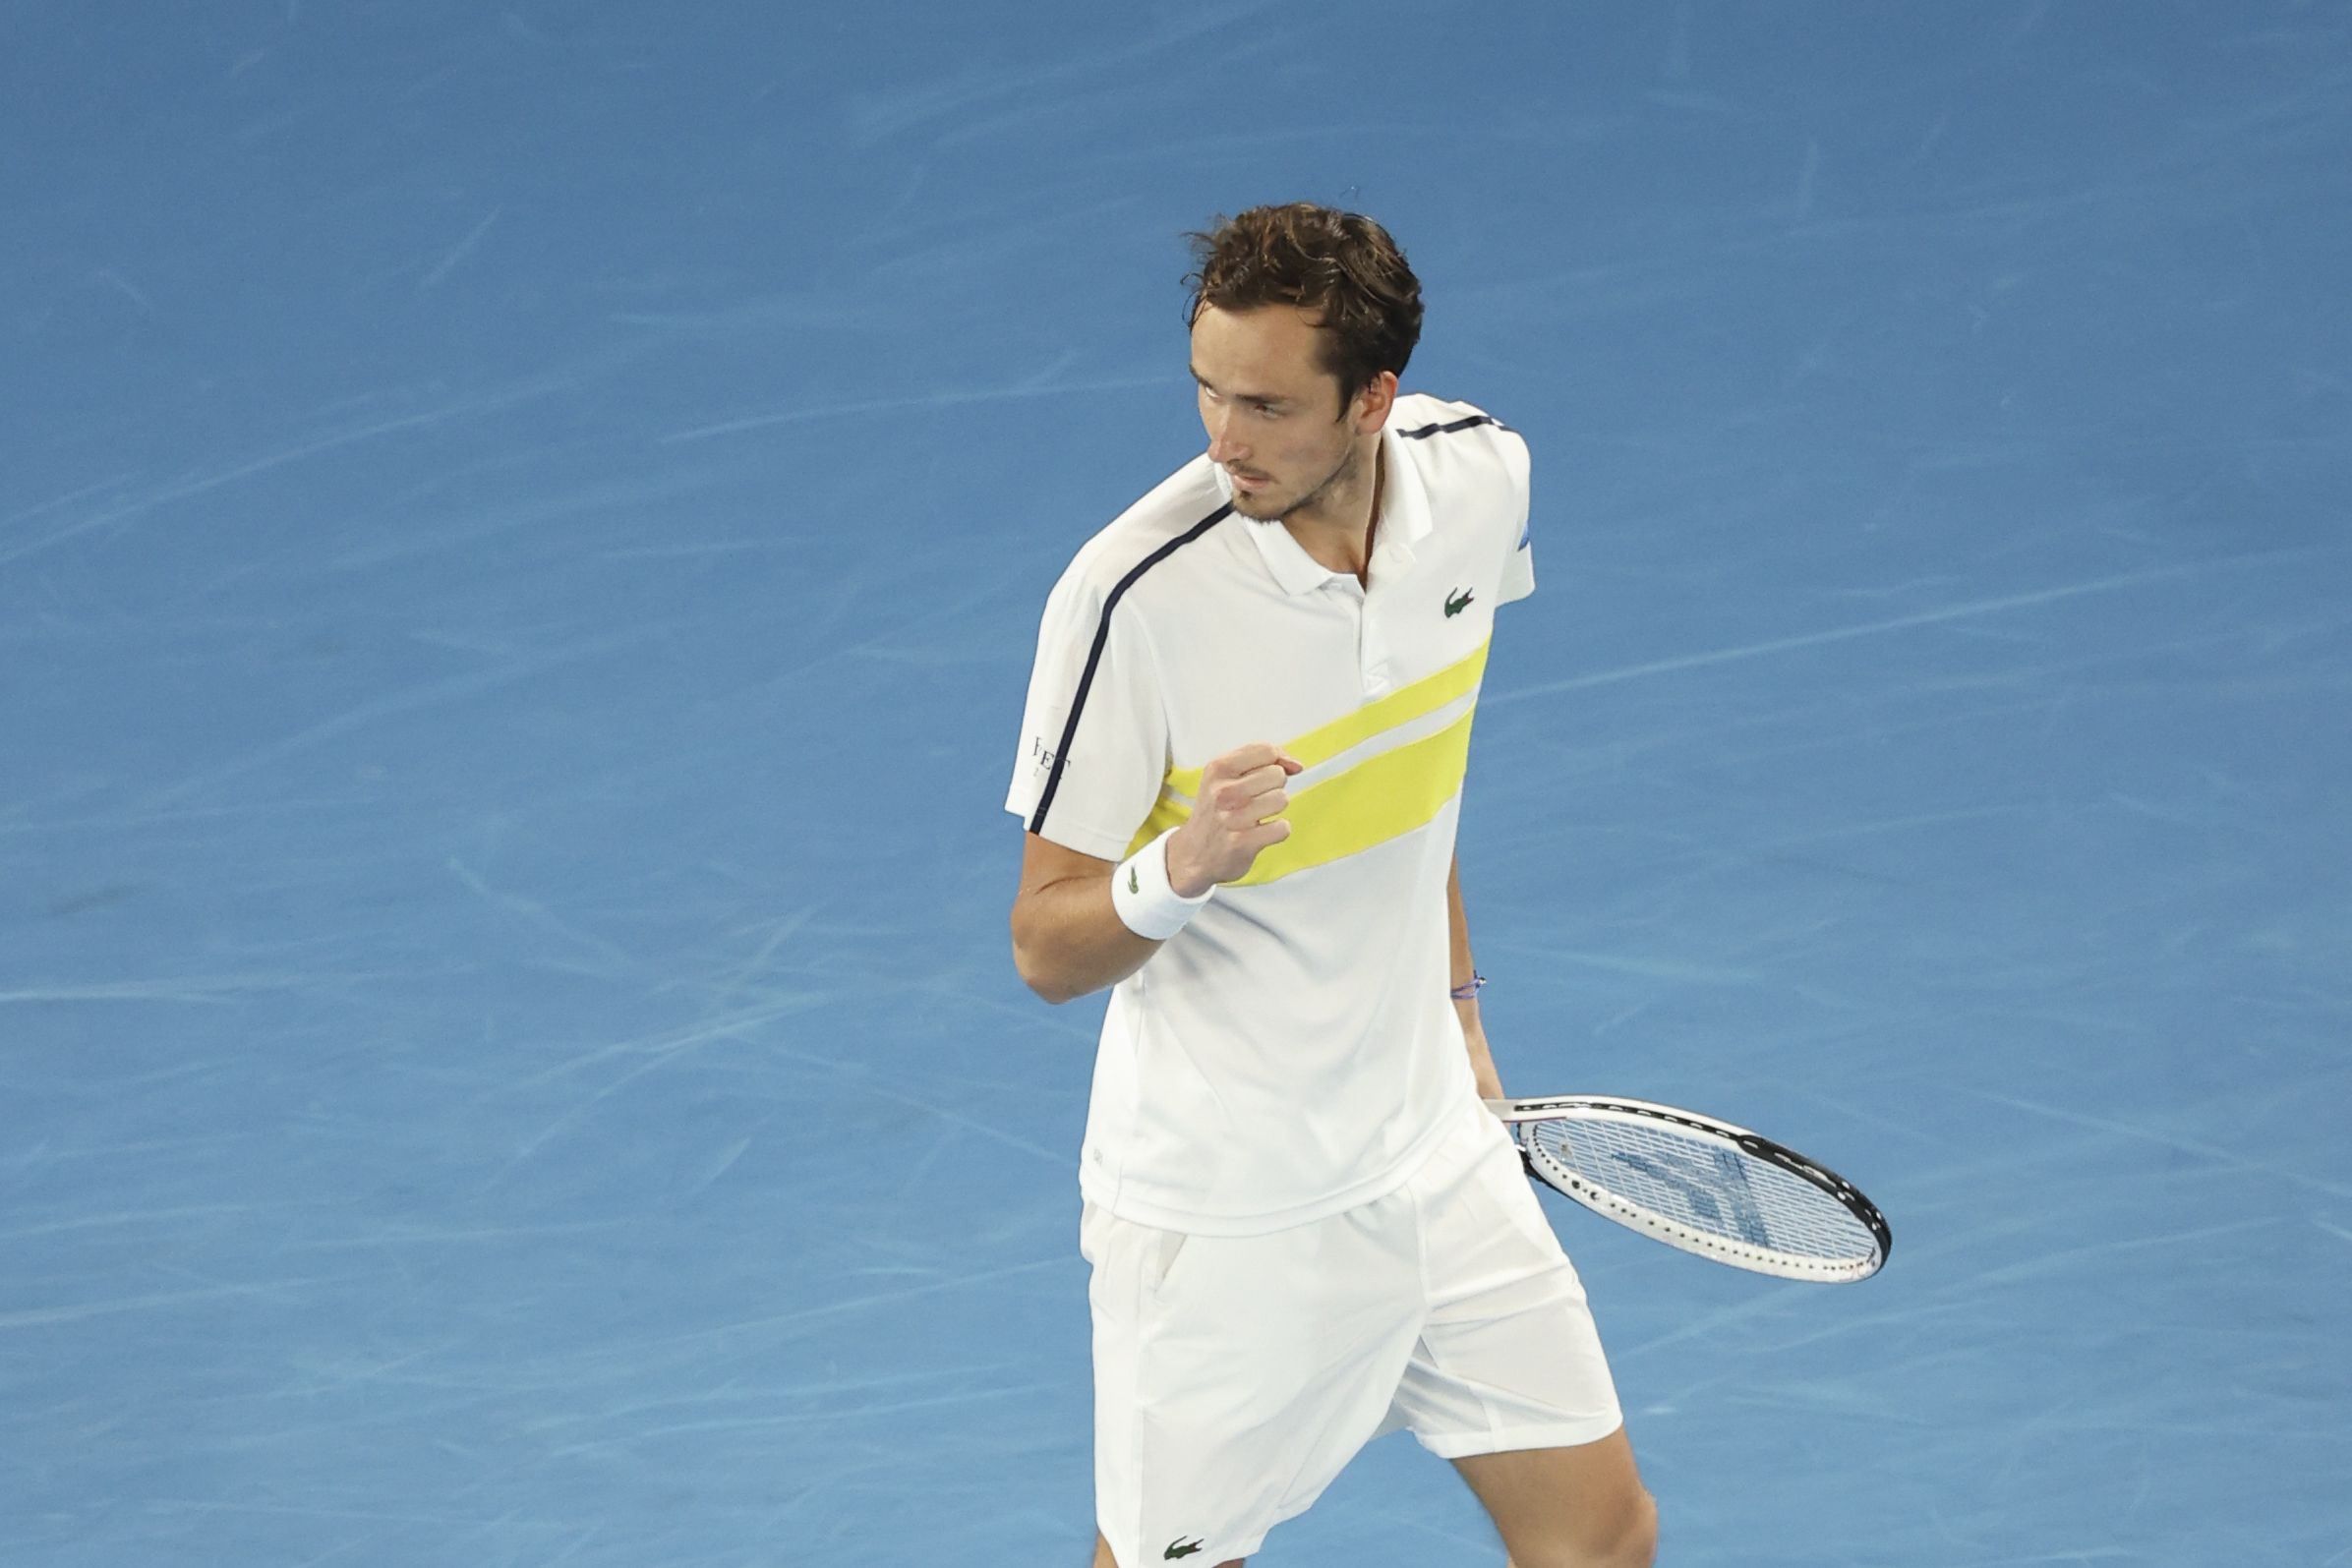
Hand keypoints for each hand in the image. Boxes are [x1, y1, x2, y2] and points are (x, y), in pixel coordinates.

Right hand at [1164, 742, 1303, 896]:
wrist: (1192, 854)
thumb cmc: (1214, 812)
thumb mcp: (1223, 777)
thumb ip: (1259, 762)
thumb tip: (1296, 765)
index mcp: (1218, 768)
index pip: (1266, 750)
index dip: (1278, 760)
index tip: (1274, 771)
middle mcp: (1224, 791)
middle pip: (1277, 774)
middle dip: (1273, 786)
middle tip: (1256, 799)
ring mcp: (1233, 817)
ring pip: (1281, 799)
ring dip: (1274, 809)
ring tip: (1256, 815)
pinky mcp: (1243, 842)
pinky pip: (1282, 828)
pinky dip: (1277, 831)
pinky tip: (1261, 832)